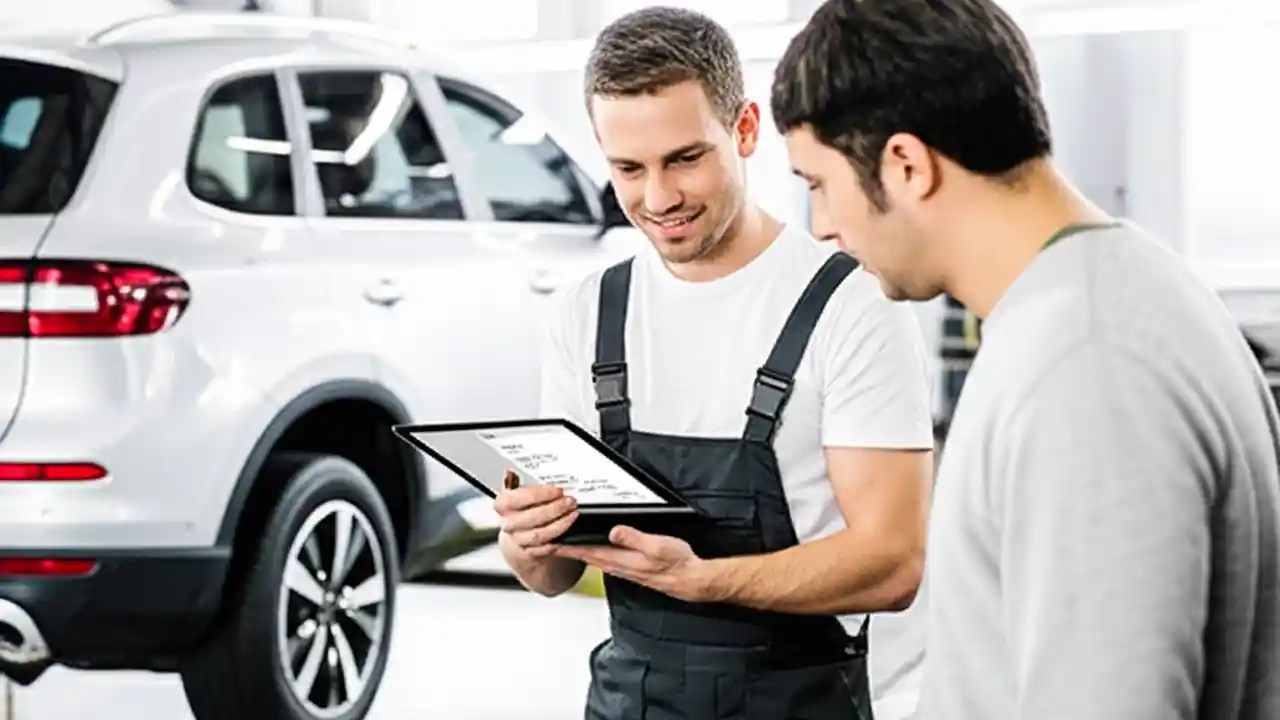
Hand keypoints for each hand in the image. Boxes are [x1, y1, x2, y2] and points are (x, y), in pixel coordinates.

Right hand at [493, 475, 578, 558]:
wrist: (520, 533)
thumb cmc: (523, 508)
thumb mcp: (522, 492)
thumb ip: (523, 484)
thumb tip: (515, 473)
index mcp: (503, 505)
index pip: (517, 499)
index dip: (540, 494)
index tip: (557, 490)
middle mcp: (508, 524)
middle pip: (531, 518)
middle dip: (554, 509)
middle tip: (570, 501)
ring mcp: (518, 539)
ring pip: (540, 534)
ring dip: (560, 524)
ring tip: (573, 513)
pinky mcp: (530, 552)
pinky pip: (545, 548)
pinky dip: (558, 539)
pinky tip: (568, 530)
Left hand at [555, 526, 715, 602]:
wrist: (690, 579)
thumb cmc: (677, 563)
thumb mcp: (657, 546)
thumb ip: (634, 538)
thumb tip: (613, 531)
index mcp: (623, 560)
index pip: (589, 552)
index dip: (570, 548)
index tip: (553, 544)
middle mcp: (621, 567)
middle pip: (589, 557)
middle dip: (570, 551)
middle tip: (552, 545)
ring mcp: (627, 569)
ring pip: (597, 560)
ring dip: (581, 554)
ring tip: (568, 547)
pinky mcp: (634, 569)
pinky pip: (607, 562)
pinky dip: (596, 556)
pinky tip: (596, 553)